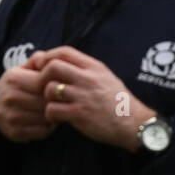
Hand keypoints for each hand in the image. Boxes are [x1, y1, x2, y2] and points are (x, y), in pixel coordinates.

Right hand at [0, 52, 56, 141]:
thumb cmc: (14, 86)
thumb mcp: (20, 70)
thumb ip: (37, 60)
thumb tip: (52, 58)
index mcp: (13, 79)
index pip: (44, 82)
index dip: (56, 85)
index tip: (60, 86)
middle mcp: (10, 98)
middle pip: (46, 101)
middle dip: (57, 101)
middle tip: (64, 100)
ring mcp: (12, 117)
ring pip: (46, 117)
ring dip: (56, 115)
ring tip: (57, 110)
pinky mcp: (15, 132)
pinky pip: (42, 131)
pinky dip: (49, 127)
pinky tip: (49, 121)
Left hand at [30, 46, 153, 150]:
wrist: (133, 123)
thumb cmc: (117, 101)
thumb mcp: (105, 77)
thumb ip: (86, 70)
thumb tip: (62, 64)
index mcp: (94, 67)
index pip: (65, 51)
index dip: (48, 56)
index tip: (42, 65)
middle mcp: (88, 78)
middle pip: (53, 66)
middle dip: (42, 76)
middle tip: (42, 88)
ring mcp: (83, 96)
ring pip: (49, 89)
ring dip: (46, 98)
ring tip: (53, 105)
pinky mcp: (79, 114)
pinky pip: (52, 110)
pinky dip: (49, 115)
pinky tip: (56, 118)